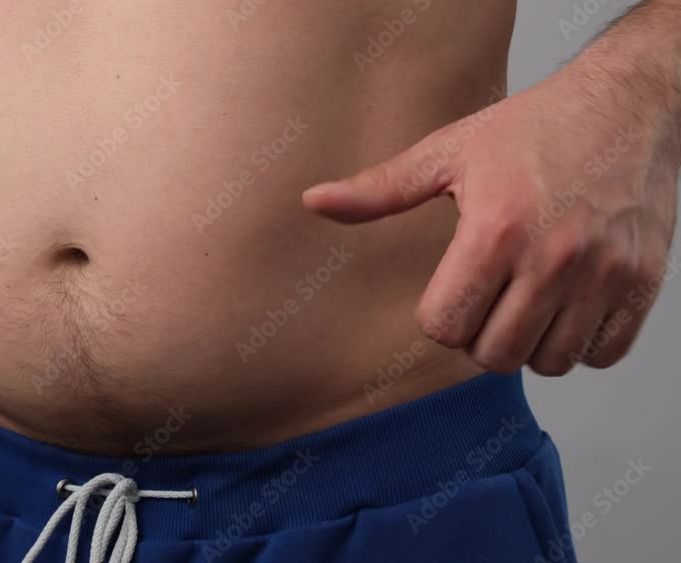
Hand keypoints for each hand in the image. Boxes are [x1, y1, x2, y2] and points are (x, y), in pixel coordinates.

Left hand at [302, 67, 678, 375]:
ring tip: (526, 299)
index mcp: (496, 228)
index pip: (446, 327)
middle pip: (495, 355)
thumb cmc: (531, 128)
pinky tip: (568, 304)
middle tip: (488, 297)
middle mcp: (554, 257)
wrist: (626, 103)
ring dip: (529, 343)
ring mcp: (605, 273)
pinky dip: (581, 343)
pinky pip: (602, 355)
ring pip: (549, 363)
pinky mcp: (643, 282)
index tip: (451, 288)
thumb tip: (314, 202)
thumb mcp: (447, 151)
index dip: (440, 315)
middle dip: (480, 334)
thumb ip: (380, 190)